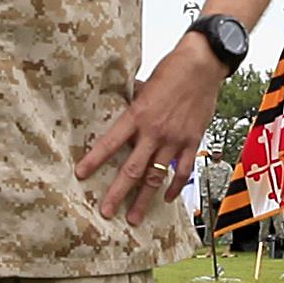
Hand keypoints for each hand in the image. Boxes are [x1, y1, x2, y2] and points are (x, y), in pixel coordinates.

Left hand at [75, 49, 228, 222]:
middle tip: (106, 212)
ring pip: (156, 176)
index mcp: (137, 115)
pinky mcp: (192, 141)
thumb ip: (133, 105)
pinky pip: (183, 170)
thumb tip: (121, 111)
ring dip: (144, 199)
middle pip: (132, 170)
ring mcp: (175, 139)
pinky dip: (174, 187)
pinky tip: (166, 198)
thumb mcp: (143, 85)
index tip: (81, 175)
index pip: (110, 143)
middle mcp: (154, 131)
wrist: (202, 65)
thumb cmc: (171, 70)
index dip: (94, 160)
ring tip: (134, 217)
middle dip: (117, 193)